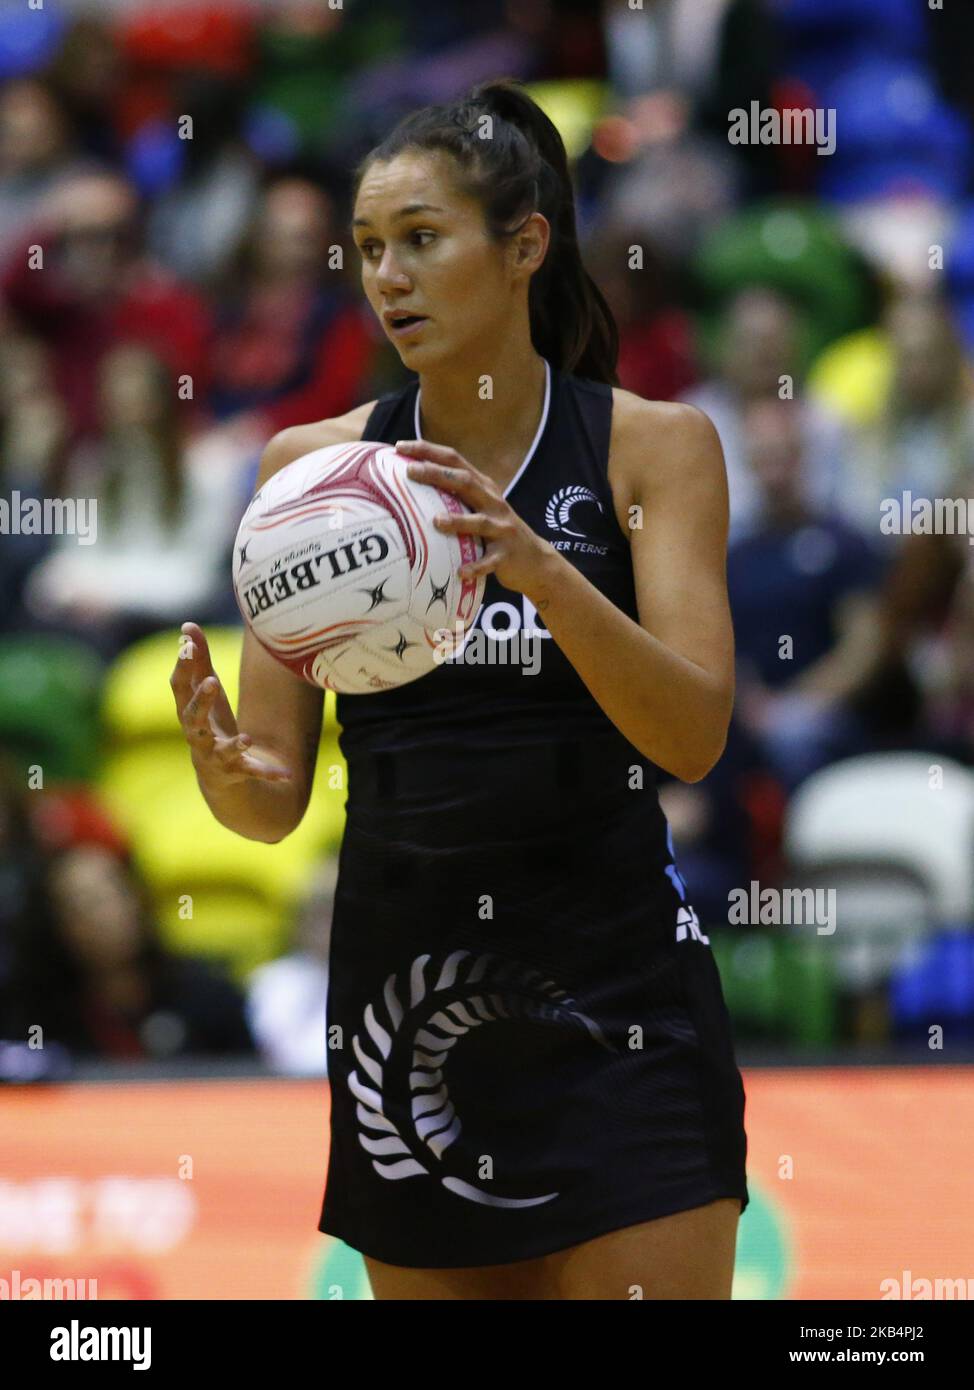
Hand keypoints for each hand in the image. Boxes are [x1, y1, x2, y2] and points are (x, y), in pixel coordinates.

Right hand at [170, 622, 291, 784]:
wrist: (216, 774)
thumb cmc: (208, 722)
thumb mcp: (205, 691)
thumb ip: (198, 660)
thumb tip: (188, 625)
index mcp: (187, 712)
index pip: (179, 688)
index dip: (182, 668)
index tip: (187, 646)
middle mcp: (196, 735)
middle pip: (193, 718)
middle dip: (201, 701)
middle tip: (212, 681)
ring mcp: (215, 755)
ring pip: (222, 751)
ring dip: (233, 745)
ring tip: (246, 739)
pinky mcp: (237, 771)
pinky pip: (253, 772)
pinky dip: (269, 773)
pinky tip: (287, 773)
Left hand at [396, 439, 557, 597]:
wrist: (534, 560)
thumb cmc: (494, 531)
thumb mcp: (477, 506)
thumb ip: (452, 494)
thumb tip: (411, 482)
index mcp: (482, 487)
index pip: (454, 461)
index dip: (428, 451)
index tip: (400, 446)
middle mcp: (493, 502)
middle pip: (465, 482)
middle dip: (437, 474)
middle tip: (410, 472)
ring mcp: (501, 528)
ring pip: (479, 521)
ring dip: (458, 521)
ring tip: (436, 521)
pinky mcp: (506, 554)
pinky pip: (490, 561)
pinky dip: (477, 566)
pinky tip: (461, 571)